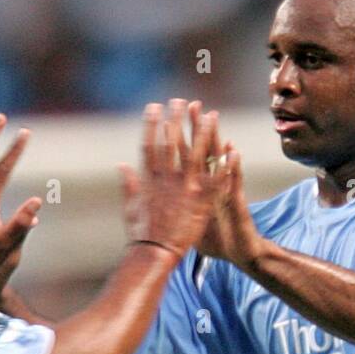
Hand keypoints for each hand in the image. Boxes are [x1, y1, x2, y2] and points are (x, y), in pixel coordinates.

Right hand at [119, 99, 220, 258]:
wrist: (154, 253)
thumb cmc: (140, 234)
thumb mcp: (130, 206)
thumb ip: (128, 184)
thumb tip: (122, 165)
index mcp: (150, 179)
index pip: (150, 145)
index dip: (152, 124)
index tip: (155, 107)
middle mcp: (167, 179)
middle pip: (173, 143)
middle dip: (176, 120)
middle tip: (180, 100)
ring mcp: (186, 189)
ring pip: (197, 154)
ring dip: (204, 133)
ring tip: (210, 114)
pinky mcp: (202, 201)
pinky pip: (217, 179)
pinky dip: (225, 164)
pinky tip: (233, 148)